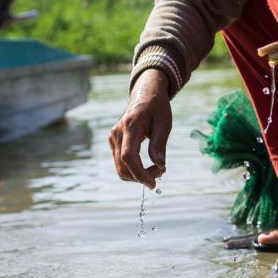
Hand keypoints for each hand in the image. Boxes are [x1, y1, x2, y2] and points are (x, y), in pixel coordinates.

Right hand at [109, 68, 171, 188]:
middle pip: (122, 166)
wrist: (146, 94)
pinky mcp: (114, 141)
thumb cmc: (157, 107)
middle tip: (161, 173)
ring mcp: (113, 138)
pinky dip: (133, 169)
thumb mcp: (164, 123)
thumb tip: (160, 165)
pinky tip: (148, 166)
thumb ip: (160, 144)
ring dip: (137, 174)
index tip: (153, 183)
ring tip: (157, 169)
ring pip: (120, 167)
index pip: (128, 157)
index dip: (140, 173)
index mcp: (130, 126)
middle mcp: (117, 133)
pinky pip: (120, 162)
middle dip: (141, 176)